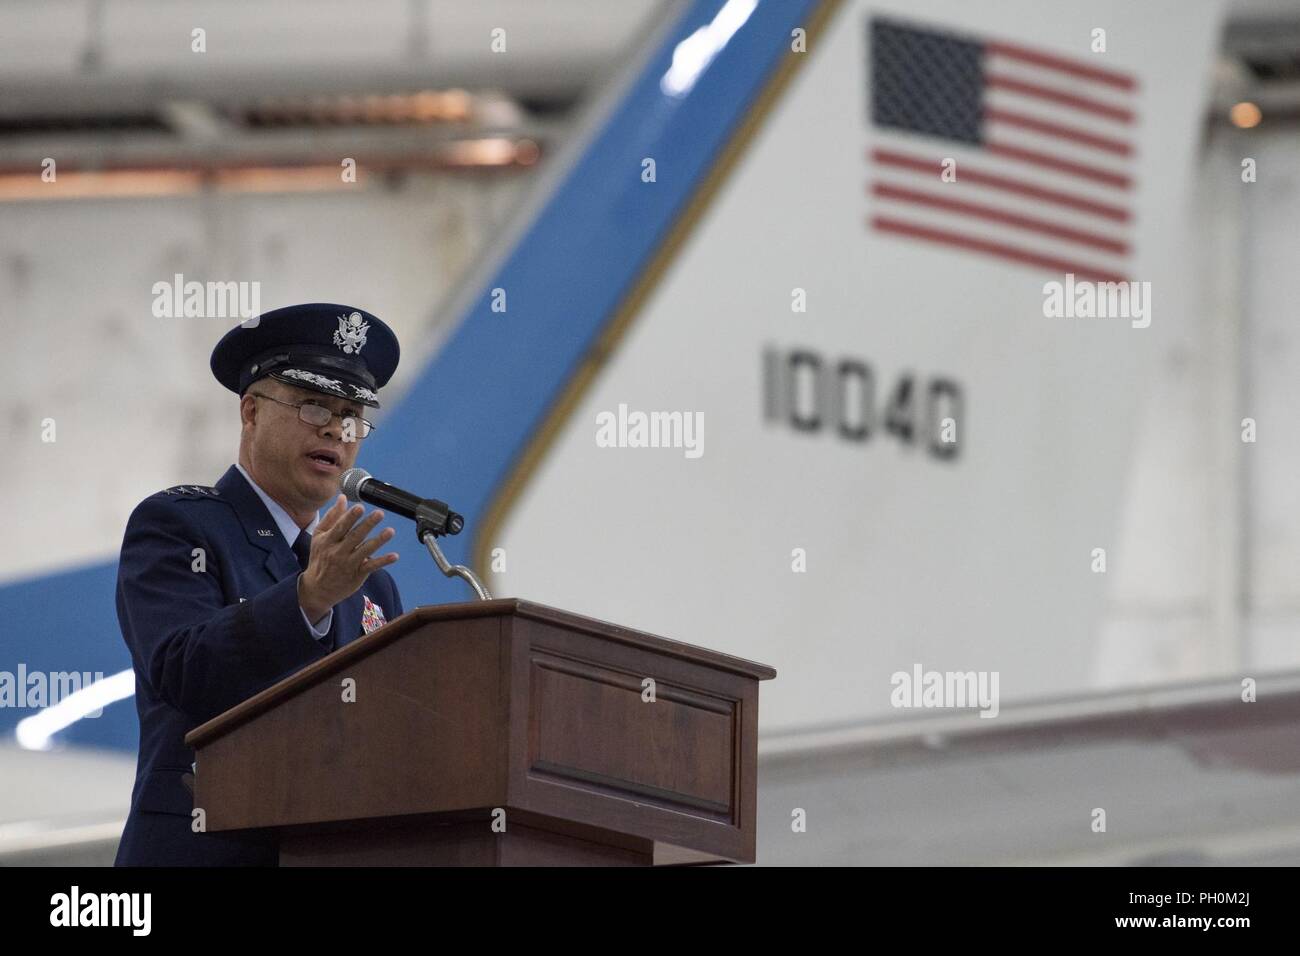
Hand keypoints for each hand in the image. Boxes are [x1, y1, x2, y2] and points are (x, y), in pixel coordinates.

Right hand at [298, 495, 397, 620]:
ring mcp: (348, 564)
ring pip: (365, 551)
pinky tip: (395, 556)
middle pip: (355, 537)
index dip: (350, 517)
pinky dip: (383, 561)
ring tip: (390, 531)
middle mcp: (338, 552)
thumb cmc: (320, 557)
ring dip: (378, 541)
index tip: (360, 507)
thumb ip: (331, 517)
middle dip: (367, 524)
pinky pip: (371, 566)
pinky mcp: (357, 574)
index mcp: (328, 541)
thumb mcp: (319, 537)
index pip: (340, 527)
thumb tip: (342, 498)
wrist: (317, 588)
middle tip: (380, 513)